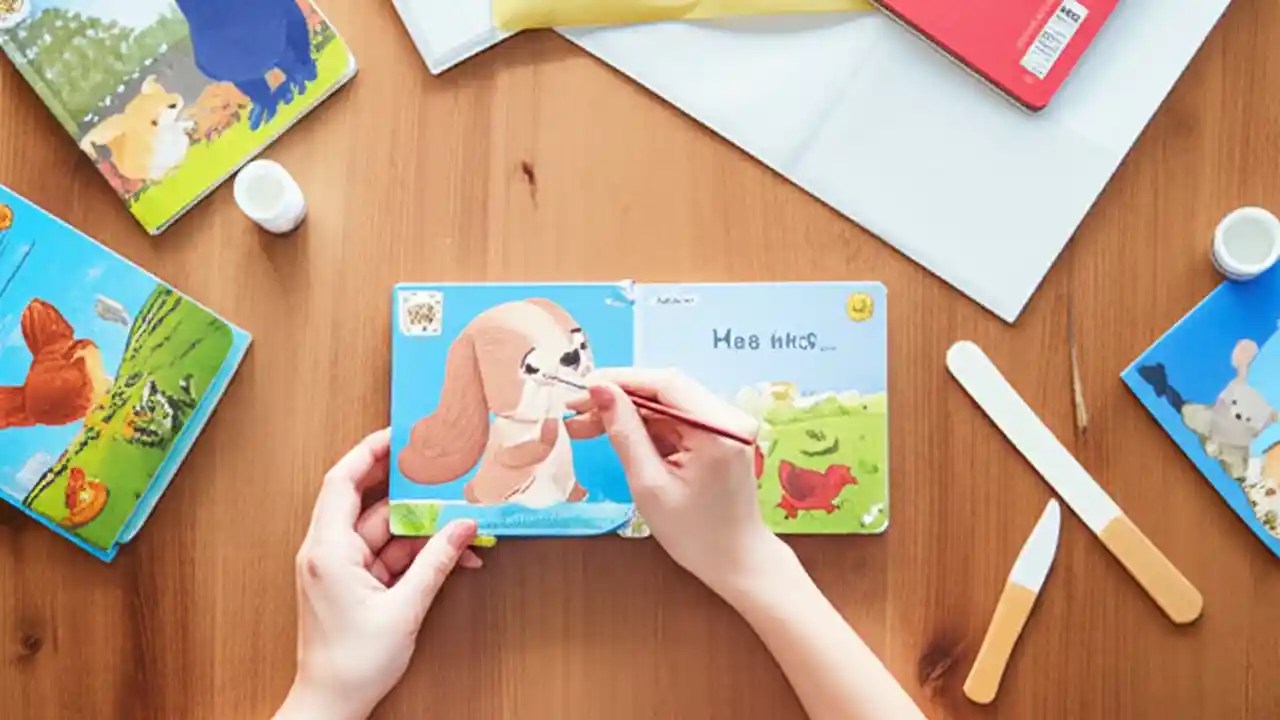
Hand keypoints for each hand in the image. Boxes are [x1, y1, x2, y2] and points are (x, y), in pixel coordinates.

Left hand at [276, 430, 484, 719]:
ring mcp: (338, 568)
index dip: (367, 452)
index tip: (397, 435)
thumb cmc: (352, 664)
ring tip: (460, 524)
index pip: (341, 482)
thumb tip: (462, 528)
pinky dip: (415, 555)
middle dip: (408, 490)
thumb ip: (436, 563)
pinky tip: (449, 556)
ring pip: (383, 531)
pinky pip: (385, 555)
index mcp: (327, 550)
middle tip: (441, 471)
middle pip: (368, 503)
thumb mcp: (404, 609)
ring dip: (421, 530)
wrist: (330, 705)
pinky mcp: (351, 584)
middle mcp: (326, 552)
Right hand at [571, 369, 791, 597]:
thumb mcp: (649, 484)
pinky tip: (614, 434)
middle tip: (576, 411)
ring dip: (627, 412)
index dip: (620, 380)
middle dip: (619, 397)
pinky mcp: (719, 436)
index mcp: (719, 429)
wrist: (737, 563)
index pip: (665, 384)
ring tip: (585, 426)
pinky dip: (645, 427)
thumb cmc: (695, 535)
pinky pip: (676, 420)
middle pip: (666, 390)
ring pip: (667, 405)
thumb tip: (599, 390)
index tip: (582, 387)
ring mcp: (726, 425)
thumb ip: (625, 432)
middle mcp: (729, 418)